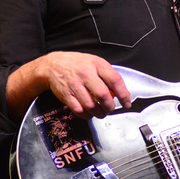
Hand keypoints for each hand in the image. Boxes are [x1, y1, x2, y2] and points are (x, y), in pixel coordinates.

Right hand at [7, 51, 131, 120]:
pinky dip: (87, 116)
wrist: (53, 65)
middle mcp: (86, 74)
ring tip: (101, 112)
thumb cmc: (77, 64)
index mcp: (97, 64)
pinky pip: (79, 110)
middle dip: (110, 106)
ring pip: (91, 106)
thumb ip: (107, 76)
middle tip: (111, 108)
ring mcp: (75, 85)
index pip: (115, 80)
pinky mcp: (66, 95)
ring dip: (99, 113)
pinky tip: (90, 113)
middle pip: (103, 95)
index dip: (123, 94)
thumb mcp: (94, 62)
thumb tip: (120, 93)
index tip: (127, 102)